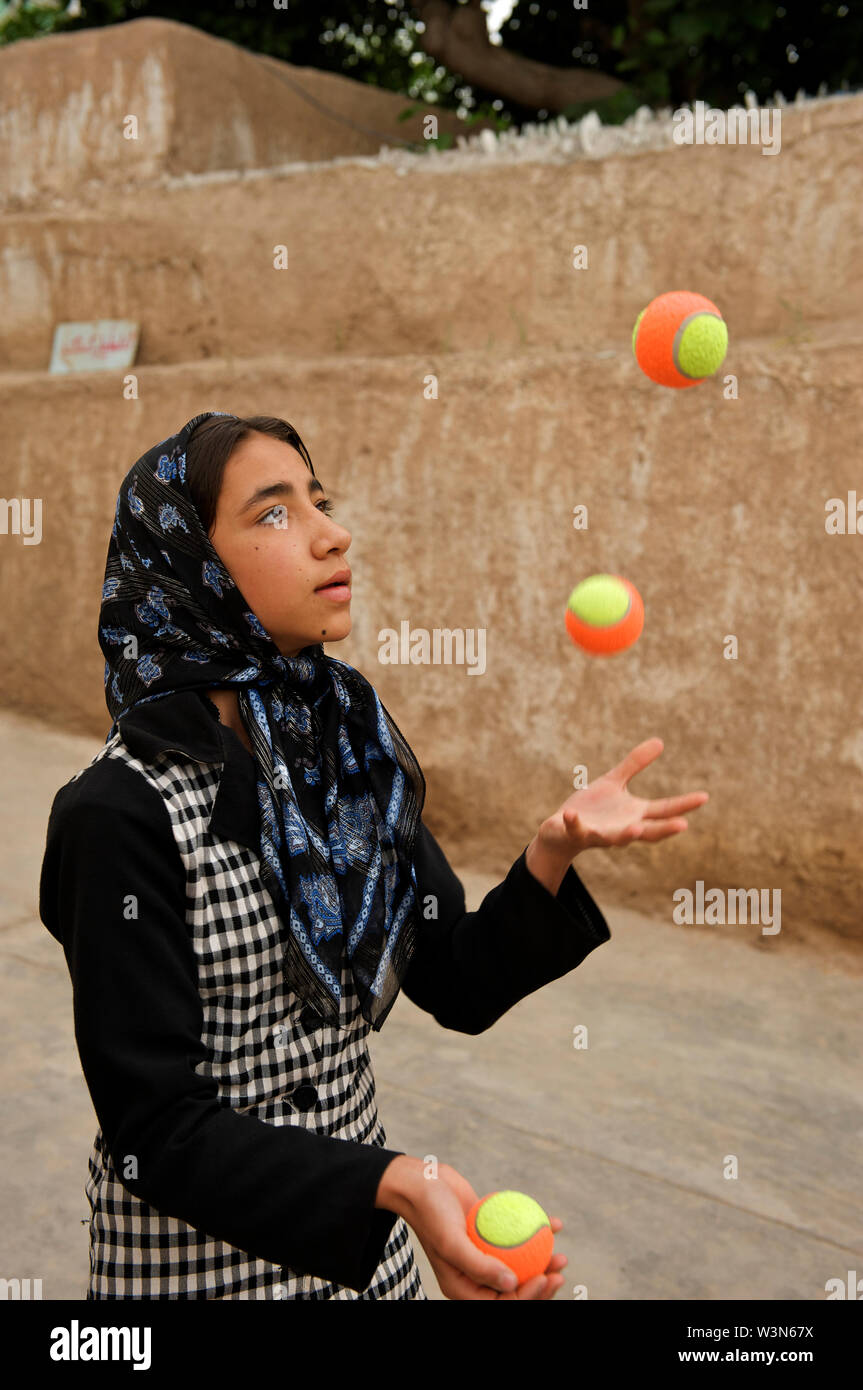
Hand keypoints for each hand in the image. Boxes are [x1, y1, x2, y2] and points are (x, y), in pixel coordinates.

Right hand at [396, 1162, 566, 1299]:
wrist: (422, 1182)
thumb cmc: (431, 1212)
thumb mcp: (451, 1241)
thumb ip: (479, 1266)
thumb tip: (512, 1285)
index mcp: (464, 1287)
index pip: (501, 1303)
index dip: (527, 1297)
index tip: (544, 1277)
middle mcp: (476, 1275)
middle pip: (514, 1288)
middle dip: (541, 1285)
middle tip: (560, 1269)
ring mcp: (485, 1254)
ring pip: (520, 1265)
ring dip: (543, 1263)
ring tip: (561, 1254)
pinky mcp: (491, 1234)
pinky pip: (517, 1237)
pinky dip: (535, 1231)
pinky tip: (554, 1223)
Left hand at [539, 737, 708, 859]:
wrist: (562, 829)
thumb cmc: (594, 808)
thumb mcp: (614, 782)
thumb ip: (635, 764)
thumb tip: (660, 741)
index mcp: (634, 814)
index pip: (664, 810)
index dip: (684, 804)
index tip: (704, 796)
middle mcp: (623, 828)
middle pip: (648, 831)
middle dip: (664, 829)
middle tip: (684, 825)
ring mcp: (601, 833)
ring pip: (615, 838)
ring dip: (625, 835)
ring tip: (634, 830)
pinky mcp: (577, 833)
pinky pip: (576, 829)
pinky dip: (574, 822)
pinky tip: (571, 812)